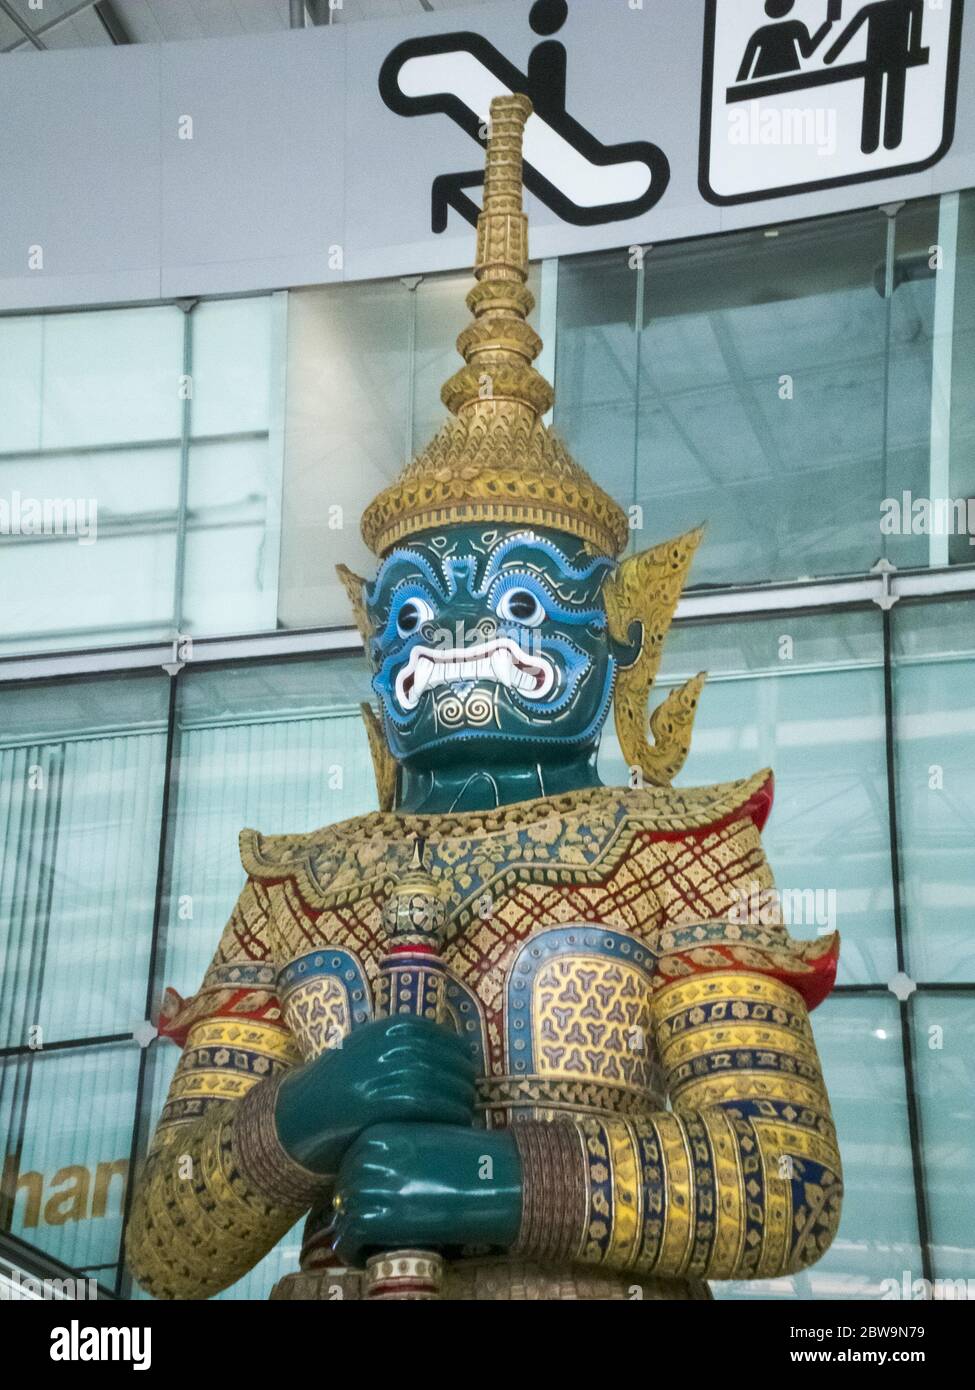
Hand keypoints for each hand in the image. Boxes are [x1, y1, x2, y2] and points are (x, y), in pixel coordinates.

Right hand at [274, 1017, 476, 1175]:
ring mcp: (382, 1072)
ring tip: (465, 1113)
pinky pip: (424, 1105)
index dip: (461, 1057)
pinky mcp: (377, 1101)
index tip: (467, 1071)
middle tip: (470, 1097)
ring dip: (460, 1100)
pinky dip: (445, 1114)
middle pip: (445, 1061)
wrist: (302, 1108)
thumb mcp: (374, 1048)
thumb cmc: (345, 1080)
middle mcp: (388, 1045)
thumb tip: (457, 1055)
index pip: (443, 1037)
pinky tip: (453, 1123)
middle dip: (464, 1080)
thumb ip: (406, 1046)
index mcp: (390, 1027)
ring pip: (439, 1083)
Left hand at [331, 1122, 521, 1266]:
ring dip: (358, 1230)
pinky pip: (349, 1241)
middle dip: (358, 1208)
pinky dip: (357, 1251)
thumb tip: (377, 1178)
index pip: (351, 1164)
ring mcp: (367, 1187)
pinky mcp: (372, 1219)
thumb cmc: (468, 1160)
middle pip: (344, 1190)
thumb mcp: (425, 1140)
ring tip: (381, 1239)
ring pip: (344, 1216)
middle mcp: (365, 1158)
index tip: (380, 1199)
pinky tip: (376, 1251)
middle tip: (382, 1223)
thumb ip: (396, 1153)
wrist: (494, 1180)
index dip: (363, 1185)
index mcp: (378, 1134)